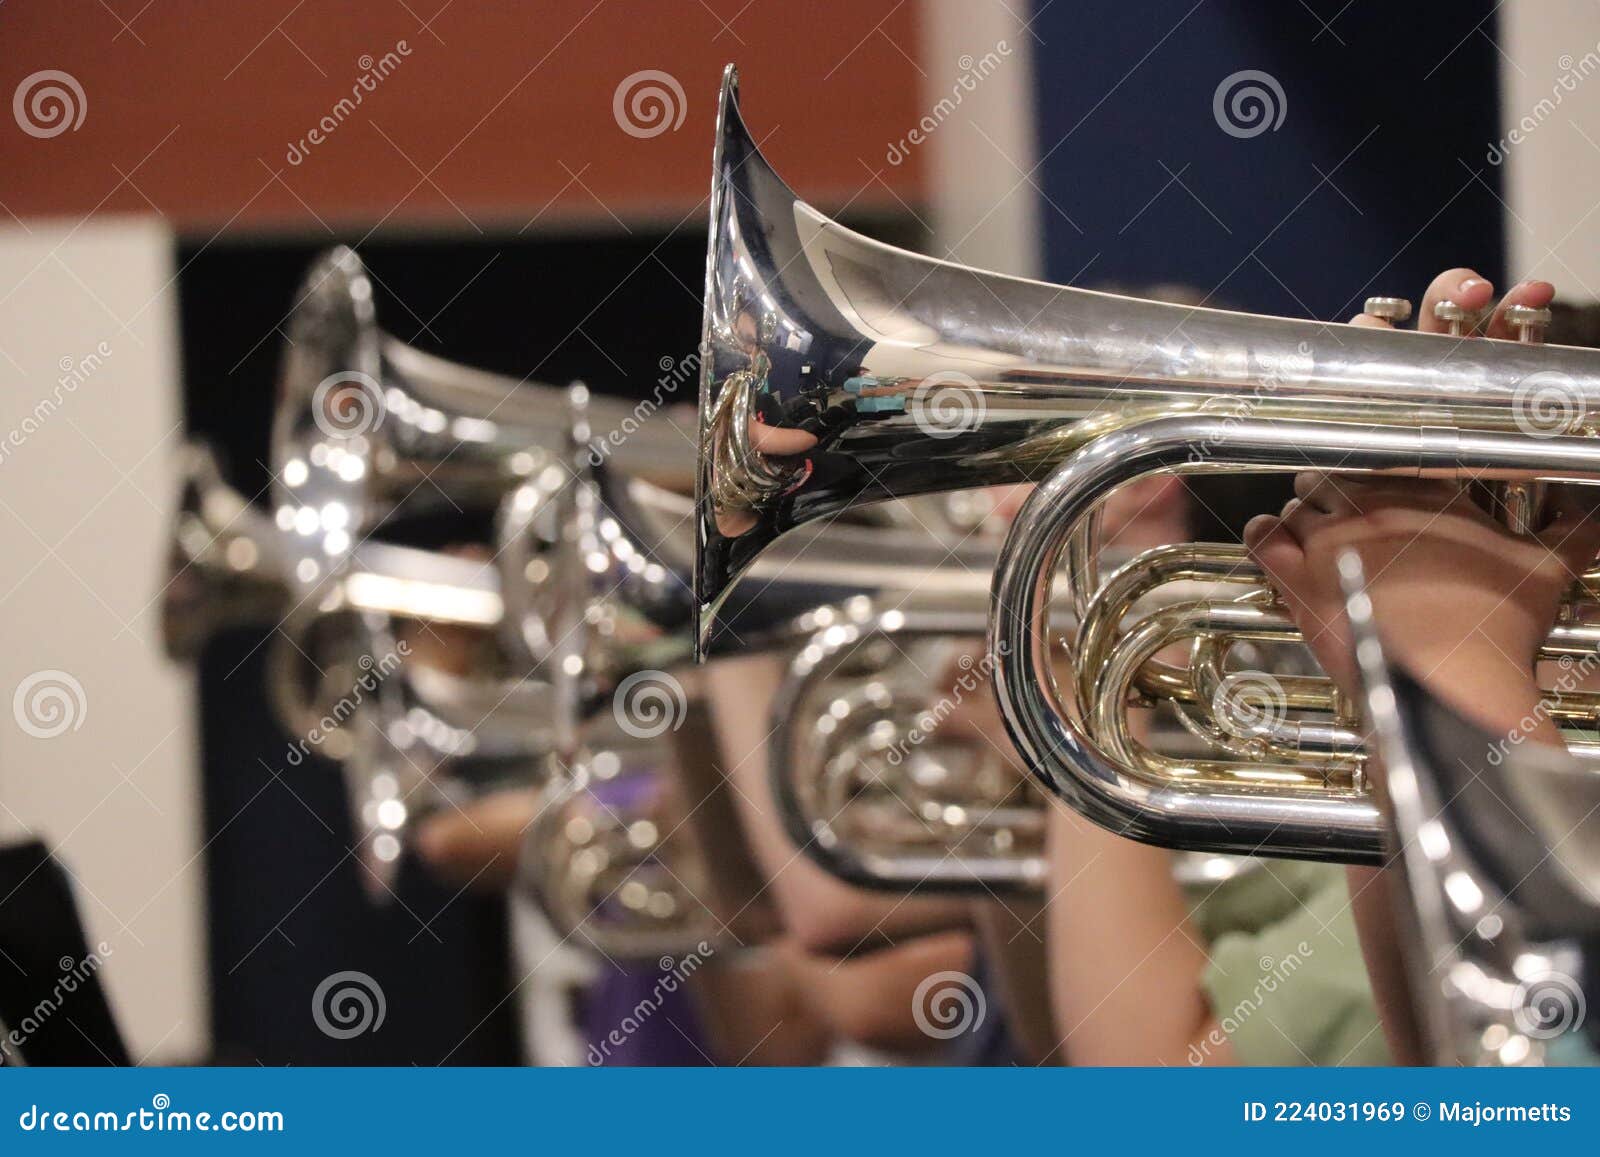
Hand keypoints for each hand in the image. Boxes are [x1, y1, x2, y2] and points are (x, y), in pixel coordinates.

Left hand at [1244, 268, 1599, 739]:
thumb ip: (1578, 525)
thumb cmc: (1501, 631)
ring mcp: (1326, 536)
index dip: (1380, 372)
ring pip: (1297, 490)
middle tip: (1357, 491)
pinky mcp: (1293, 579)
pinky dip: (1270, 536)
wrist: (1452, 692)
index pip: (1395, 410)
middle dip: (1345, 466)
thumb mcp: (1551, 569)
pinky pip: (1262, 536)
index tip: (1371, 335)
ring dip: (1309, 503)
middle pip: (1336, 454)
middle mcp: (1371, 499)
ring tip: (1332, 525)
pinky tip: (1284, 544)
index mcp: (1428, 483)